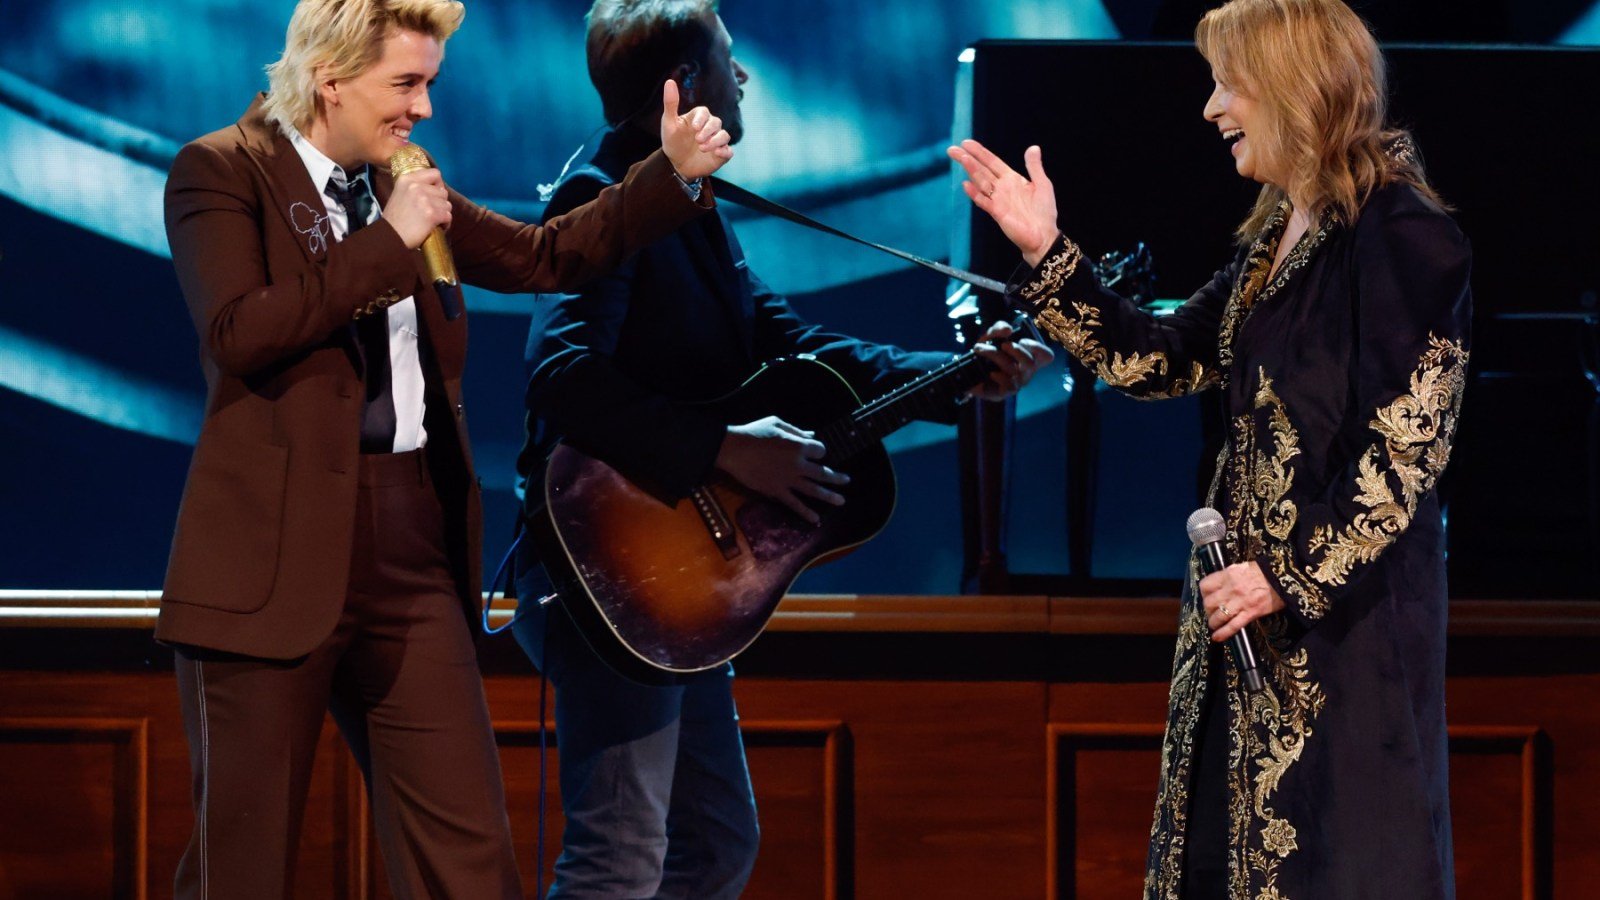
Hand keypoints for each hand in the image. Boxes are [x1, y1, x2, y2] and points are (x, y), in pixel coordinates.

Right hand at [385, 167, 451, 248]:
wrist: (389, 237)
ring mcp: (424, 199)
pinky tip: (436, 228)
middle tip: (430, 213)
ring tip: (432, 221)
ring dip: (442, 214)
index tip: (434, 195)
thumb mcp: (399, 194)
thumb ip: (415, 187)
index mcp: (407, 179)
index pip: (435, 174)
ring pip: (447, 205)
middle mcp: (416, 186)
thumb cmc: (395, 219)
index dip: (438, 185)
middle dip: (440, 203)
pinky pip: (448, 216)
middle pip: (443, 191)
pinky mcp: (431, 213)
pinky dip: (445, 224)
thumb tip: (436, 187)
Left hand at [660, 79, 733, 180]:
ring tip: (702, 148)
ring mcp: (716, 141)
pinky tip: (717, 153)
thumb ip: (671, 103)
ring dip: (716, 141)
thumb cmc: (672, 141)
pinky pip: (729, 151)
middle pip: (716, 122)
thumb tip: (669, 81)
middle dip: (708, 130)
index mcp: (697, 118)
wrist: (676, 165)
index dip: (701, 118)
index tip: (694, 127)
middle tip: (697, 140)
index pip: (704, 112)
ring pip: (724, 136)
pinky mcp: (720, 154)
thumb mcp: (669, 123)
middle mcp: (709, 128)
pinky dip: (725, 151)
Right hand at [715, 416, 847, 524]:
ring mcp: (788, 480)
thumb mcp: (777, 423)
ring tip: (841, 501)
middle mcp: (798, 464)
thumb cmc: (754, 432)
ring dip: (829, 496)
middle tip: (847, 480)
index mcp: (799, 445)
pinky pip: (794, 504)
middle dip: (836, 477)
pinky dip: (806, 512)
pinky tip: (816, 519)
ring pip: (814, 490)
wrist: (733, 449)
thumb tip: (813, 435)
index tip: (815, 451)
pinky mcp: (777, 491)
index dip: (819, 450)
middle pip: (823, 472)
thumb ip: (797, 431)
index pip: (820, 450)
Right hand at [946, 140, 1059, 267]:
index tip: (966, 143)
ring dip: (971, 170)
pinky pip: (983, 201)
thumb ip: (1034, 166)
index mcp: (1012, 179)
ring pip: (981, 181)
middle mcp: (1002, 187)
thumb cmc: (1044, 212)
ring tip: (962, 158)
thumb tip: (1033, 147)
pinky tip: (966, 184)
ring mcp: (998, 200)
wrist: (1044, 236)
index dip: (980, 152)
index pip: (992, 162)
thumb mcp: (1042, 184)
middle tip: (952, 150)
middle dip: (967, 158)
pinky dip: (975, 193)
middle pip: (981, 169)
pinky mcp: (997, 212)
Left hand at [968, 320, 1053, 399]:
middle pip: (1030, 363)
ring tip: (980, 349)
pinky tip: (991, 373)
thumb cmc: (988, 353)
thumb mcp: (992, 336)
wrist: (970, 371)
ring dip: (996, 356)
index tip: (1022, 341)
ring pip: (1014, 370)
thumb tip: (1008, 330)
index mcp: (1028, 356)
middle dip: (1016, 350)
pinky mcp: (1005, 392)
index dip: (1039, 348)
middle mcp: (1026, 371)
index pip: (1046, 356)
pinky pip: (1010, 386)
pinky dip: (1000, 377)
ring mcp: (1017, 382)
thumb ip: (999, 328)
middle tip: (1003, 344)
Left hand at [1199, 561, 1285, 643]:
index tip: (1207, 597)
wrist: (1285, 577)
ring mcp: (1241, 602)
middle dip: (1207, 610)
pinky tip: (1217, 637)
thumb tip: (1220, 583)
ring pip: (1218, 616)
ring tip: (1214, 625)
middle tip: (1211, 612)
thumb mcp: (1242, 567)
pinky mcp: (1251, 613)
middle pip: (1209, 603)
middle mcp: (1231, 589)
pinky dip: (1223, 633)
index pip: (1205, 586)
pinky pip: (1233, 626)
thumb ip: (1229, 575)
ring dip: (1213, 622)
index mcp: (1228, 575)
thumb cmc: (1265, 571)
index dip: (1204, 594)